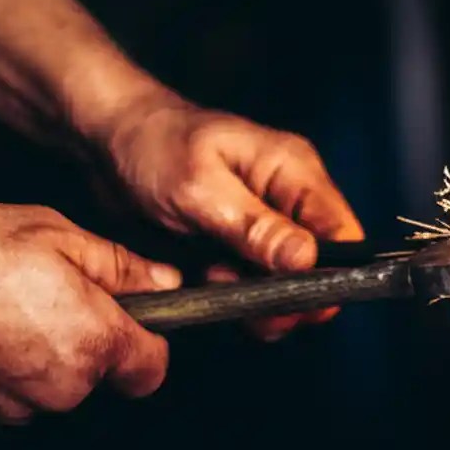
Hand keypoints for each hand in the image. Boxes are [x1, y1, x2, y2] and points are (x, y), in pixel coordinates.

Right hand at [0, 202, 181, 424]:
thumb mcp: (55, 234)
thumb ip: (120, 266)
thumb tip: (163, 281)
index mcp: (93, 343)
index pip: (151, 369)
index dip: (145, 341)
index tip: (130, 318)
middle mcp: (61, 388)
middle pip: (100, 377)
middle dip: (87, 340)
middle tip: (52, 294)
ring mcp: (14, 409)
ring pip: (54, 387)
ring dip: (43, 355)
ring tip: (7, 307)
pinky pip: (12, 396)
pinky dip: (5, 369)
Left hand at [94, 93, 364, 339]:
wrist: (105, 139)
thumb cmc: (152, 144)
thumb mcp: (201, 189)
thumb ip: (256, 228)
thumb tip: (307, 260)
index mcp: (294, 171)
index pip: (344, 232)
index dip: (334, 274)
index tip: (301, 302)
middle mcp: (287, 197)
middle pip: (321, 263)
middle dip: (291, 294)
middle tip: (256, 310)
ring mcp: (265, 220)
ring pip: (287, 278)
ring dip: (258, 296)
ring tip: (218, 281)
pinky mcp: (239, 240)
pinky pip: (255, 279)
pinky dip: (235, 291)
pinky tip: (209, 280)